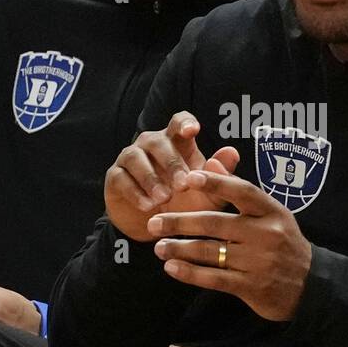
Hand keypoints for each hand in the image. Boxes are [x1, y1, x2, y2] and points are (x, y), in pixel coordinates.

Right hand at [104, 111, 239, 241]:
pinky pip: (121, 178)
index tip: (192, 131)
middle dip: (172, 163)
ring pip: (136, 158)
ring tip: (164, 198)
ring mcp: (130, 158)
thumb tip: (232, 152)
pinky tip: (148, 207)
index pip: (178, 121)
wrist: (154, 225)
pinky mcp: (115, 177)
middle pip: (158, 142)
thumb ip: (220, 175)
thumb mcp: (207, 193)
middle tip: (183, 185)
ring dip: (151, 178)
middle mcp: (151, 144)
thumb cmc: (185, 202)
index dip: (184, 123)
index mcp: (176, 142)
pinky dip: (135, 192)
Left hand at [148, 170, 312, 321]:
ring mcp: (259, 262)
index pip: (242, 192)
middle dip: (180, 223)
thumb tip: (213, 164)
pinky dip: (190, 273)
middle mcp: (266, 234)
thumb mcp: (272, 214)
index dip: (215, 184)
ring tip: (158, 247)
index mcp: (272, 212)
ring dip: (180, 249)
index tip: (188, 178)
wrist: (311, 285)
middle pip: (216, 224)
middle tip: (154, 222)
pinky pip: (214, 278)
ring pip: (211, 252)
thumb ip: (242, 192)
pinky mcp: (252, 286)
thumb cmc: (284, 243)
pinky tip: (172, 268)